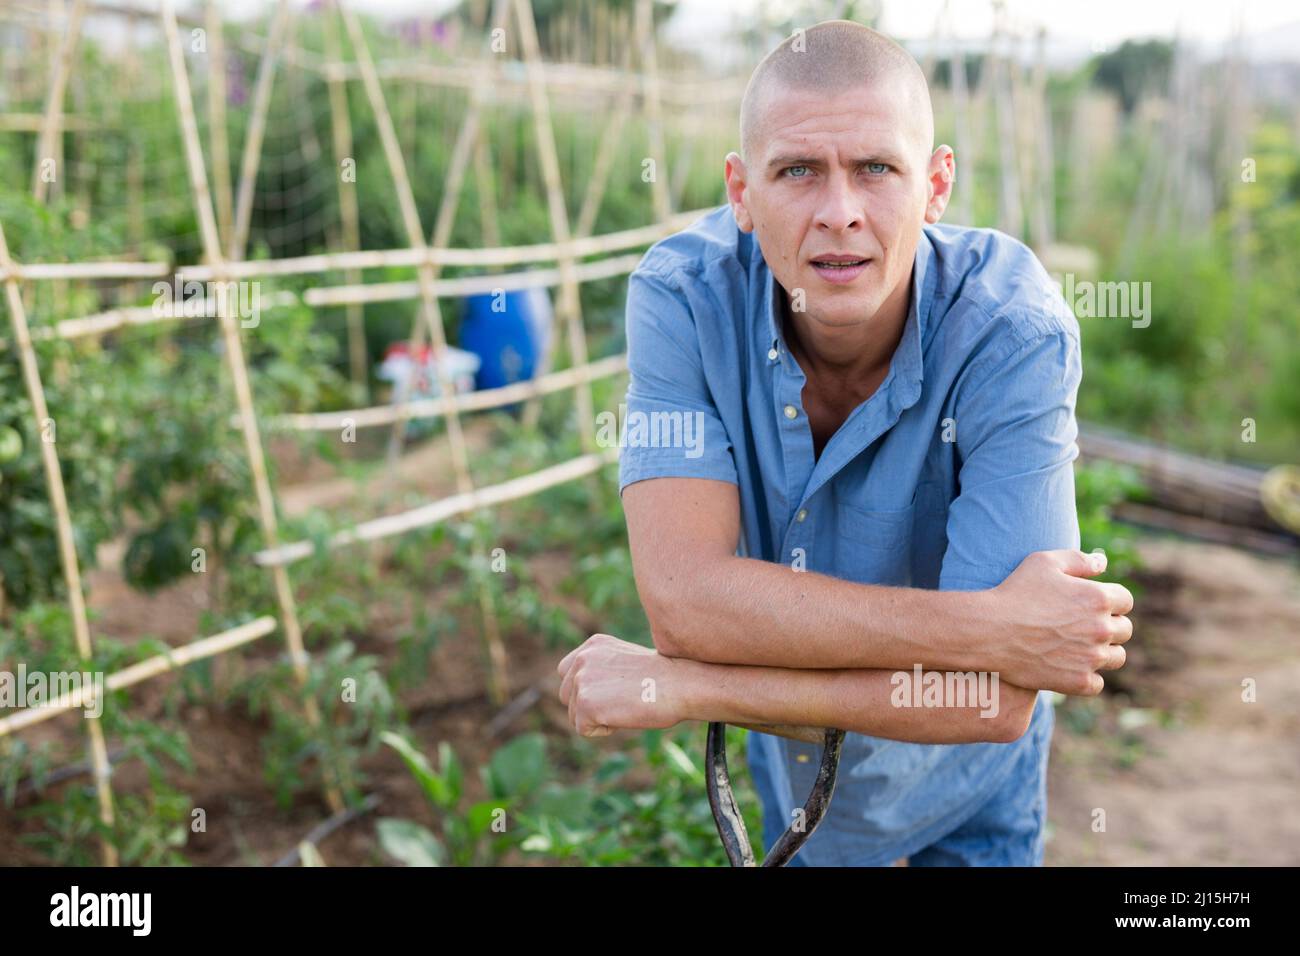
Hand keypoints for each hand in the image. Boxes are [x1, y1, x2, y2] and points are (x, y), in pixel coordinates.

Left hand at [556, 633, 691, 736]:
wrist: (680, 684)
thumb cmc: (665, 677)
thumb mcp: (626, 661)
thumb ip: (602, 669)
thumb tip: (587, 693)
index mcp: (592, 645)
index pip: (566, 672)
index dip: (585, 688)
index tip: (609, 693)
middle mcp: (582, 659)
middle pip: (566, 695)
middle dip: (588, 706)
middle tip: (622, 702)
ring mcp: (581, 681)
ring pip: (574, 715)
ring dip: (597, 718)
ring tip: (626, 705)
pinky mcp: (585, 704)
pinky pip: (584, 729)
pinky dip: (604, 730)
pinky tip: (625, 715)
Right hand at [986, 549, 1133, 695]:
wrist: (989, 631)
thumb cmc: (1014, 592)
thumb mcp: (1043, 563)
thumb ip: (1078, 560)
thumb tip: (1103, 562)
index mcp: (1098, 598)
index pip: (1125, 601)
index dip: (1110, 600)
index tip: (1091, 605)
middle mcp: (1101, 629)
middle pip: (1124, 630)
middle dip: (1108, 626)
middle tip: (1083, 626)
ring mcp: (1091, 658)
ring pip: (1116, 658)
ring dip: (1103, 652)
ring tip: (1080, 647)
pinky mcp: (1078, 681)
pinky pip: (1097, 683)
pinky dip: (1087, 677)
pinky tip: (1070, 667)